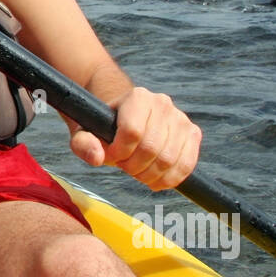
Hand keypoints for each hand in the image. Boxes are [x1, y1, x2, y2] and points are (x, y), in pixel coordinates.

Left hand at [69, 87, 201, 190]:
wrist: (125, 117)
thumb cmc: (103, 127)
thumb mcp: (85, 132)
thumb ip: (84, 144)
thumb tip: (97, 157)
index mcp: (137, 97)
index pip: (132, 132)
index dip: (119, 152)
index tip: (112, 156)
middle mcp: (162, 103)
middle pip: (151, 148)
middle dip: (133, 166)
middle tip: (124, 166)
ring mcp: (180, 118)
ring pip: (169, 160)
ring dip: (150, 175)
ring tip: (137, 170)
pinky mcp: (192, 133)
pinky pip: (186, 164)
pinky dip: (170, 179)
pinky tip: (155, 179)